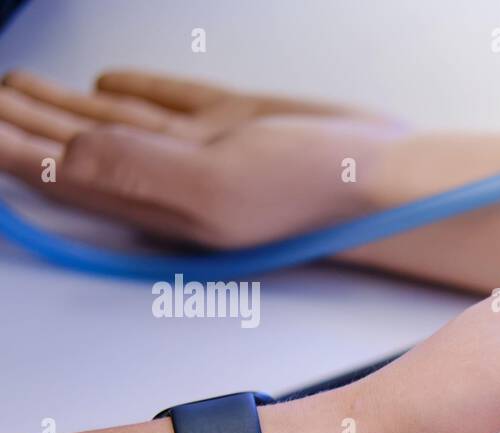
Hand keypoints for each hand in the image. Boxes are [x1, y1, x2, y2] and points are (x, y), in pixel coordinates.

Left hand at [0, 69, 405, 246]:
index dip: (11, 150)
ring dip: (55, 105)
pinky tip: (99, 87)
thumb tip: (60, 157)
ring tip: (8, 87)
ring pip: (109, 123)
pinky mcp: (231, 121)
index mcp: (160, 203)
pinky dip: (126, 92)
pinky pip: (163, 104)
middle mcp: (172, 179)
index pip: (63, 174)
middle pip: (75, 148)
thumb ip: (134, 168)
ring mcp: (200, 150)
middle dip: (18, 124)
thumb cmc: (318, 191)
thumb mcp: (217, 185)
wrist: (387, 171)